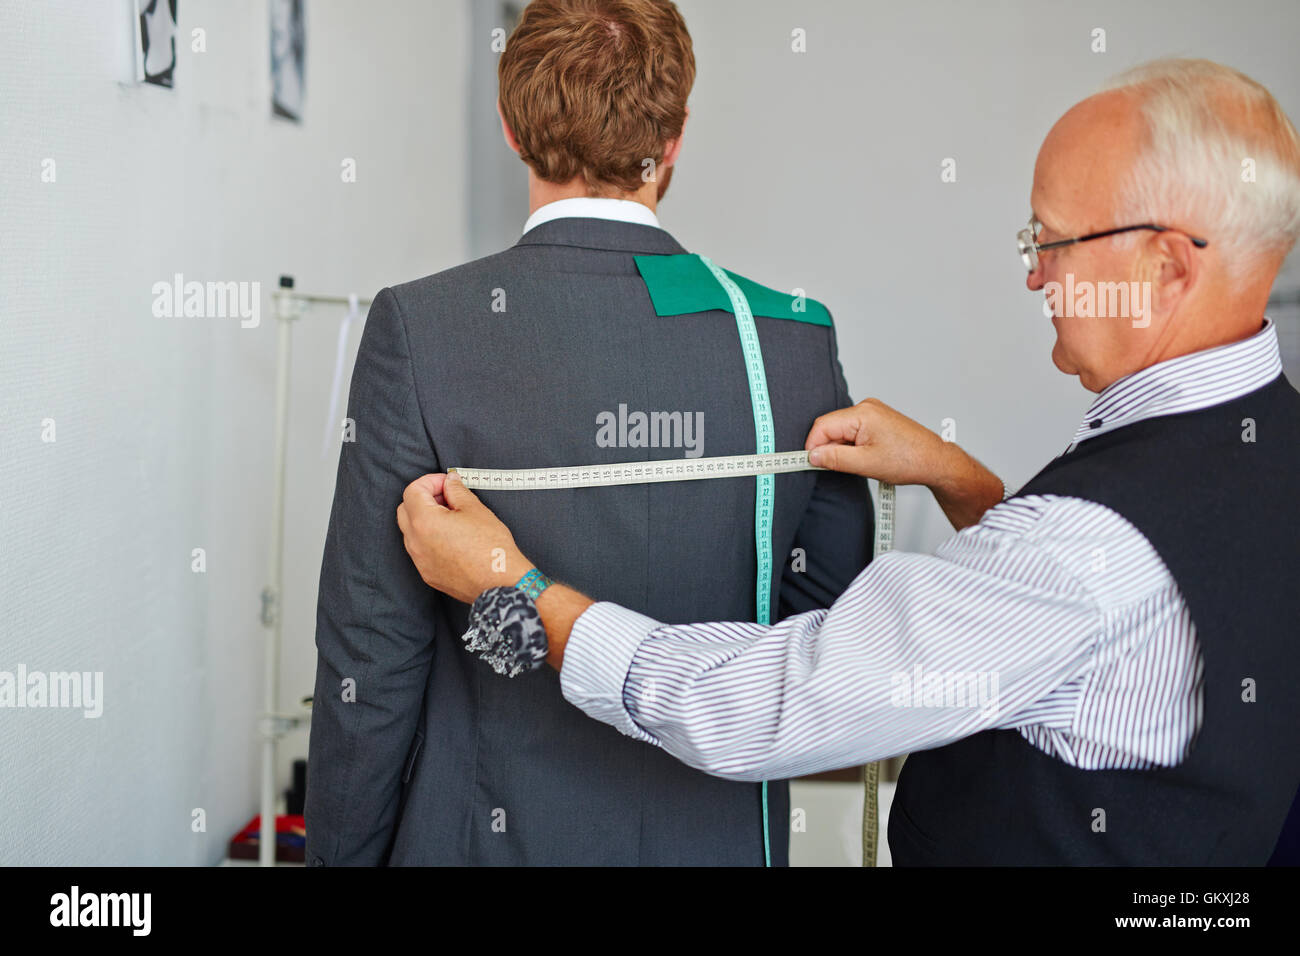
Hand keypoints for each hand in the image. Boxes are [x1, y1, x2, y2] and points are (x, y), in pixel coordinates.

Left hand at [396, 473, 531, 603]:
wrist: (500, 583)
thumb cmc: (491, 547)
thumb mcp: (475, 509)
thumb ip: (457, 491)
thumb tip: (450, 482)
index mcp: (424, 522)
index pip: (412, 491)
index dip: (430, 481)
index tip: (446, 483)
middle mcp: (415, 542)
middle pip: (405, 510)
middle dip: (423, 498)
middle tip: (447, 497)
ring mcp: (419, 560)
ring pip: (411, 531)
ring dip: (425, 519)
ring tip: (452, 519)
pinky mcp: (428, 574)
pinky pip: (420, 550)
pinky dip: (429, 538)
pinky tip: (452, 538)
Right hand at [805, 398, 952, 483]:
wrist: (937, 461)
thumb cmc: (910, 460)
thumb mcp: (866, 464)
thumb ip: (835, 459)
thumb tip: (813, 456)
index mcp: (862, 413)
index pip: (822, 426)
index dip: (812, 446)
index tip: (809, 463)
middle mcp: (867, 407)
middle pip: (831, 427)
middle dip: (827, 448)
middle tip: (833, 469)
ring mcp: (873, 413)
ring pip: (842, 430)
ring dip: (840, 448)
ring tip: (857, 464)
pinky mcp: (878, 421)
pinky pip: (853, 431)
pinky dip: (851, 446)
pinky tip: (863, 458)